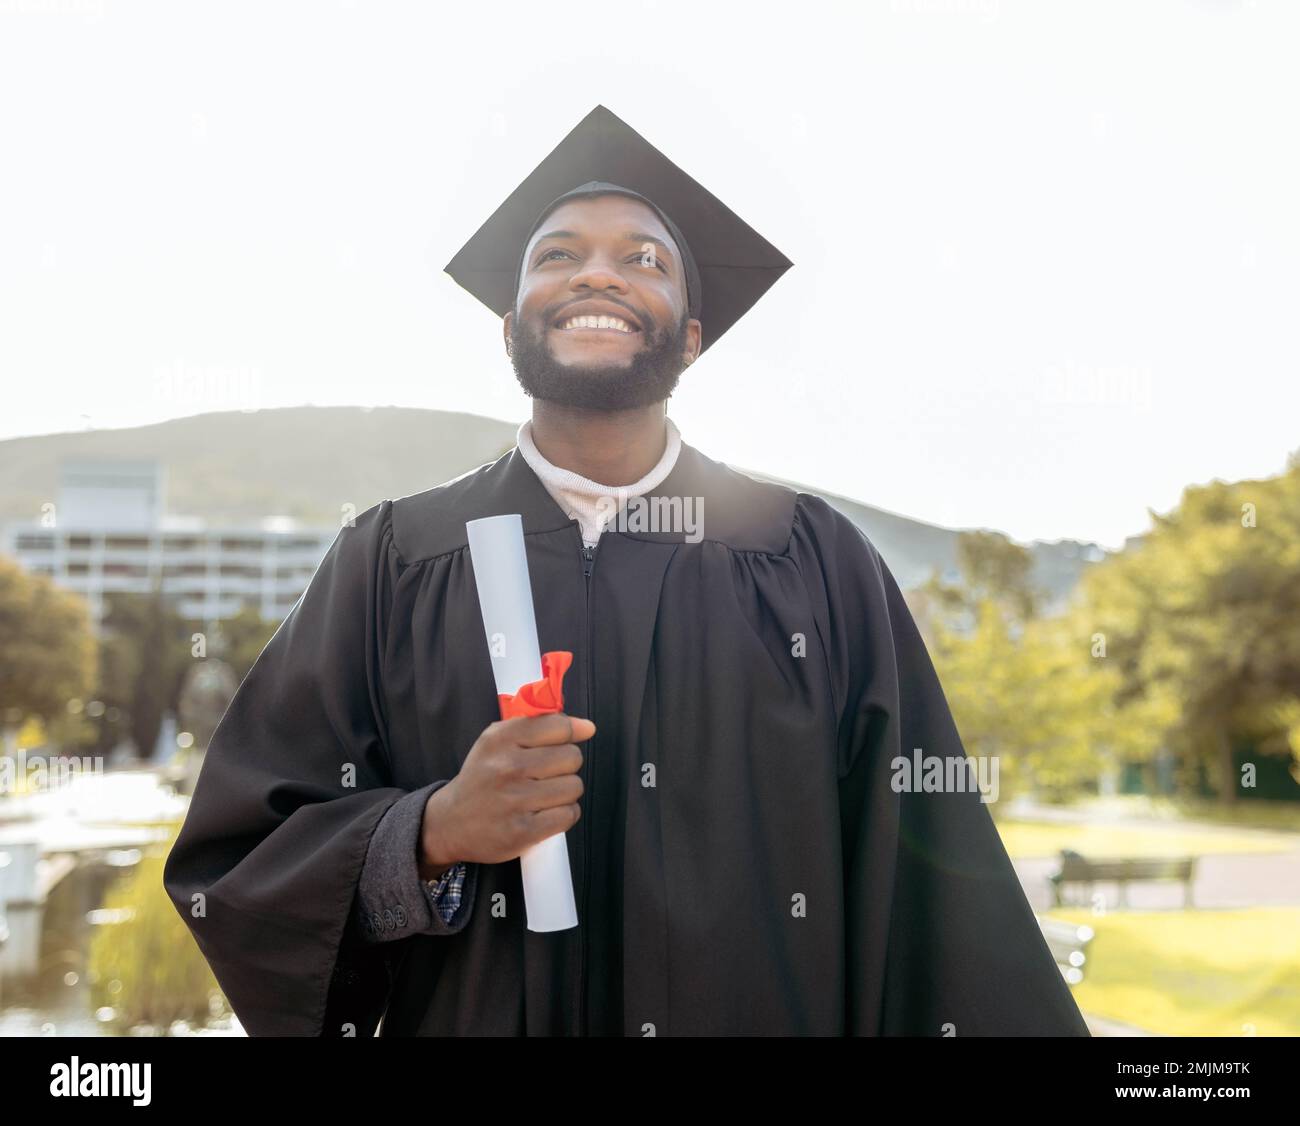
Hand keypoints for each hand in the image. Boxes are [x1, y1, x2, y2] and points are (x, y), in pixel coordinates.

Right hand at [418, 713, 593, 877]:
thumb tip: (587, 727)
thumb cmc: (483, 777)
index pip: (559, 726)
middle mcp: (507, 766)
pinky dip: (563, 814)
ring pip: (574, 787)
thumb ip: (541, 726)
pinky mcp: (522, 831)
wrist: (450, 822)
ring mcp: (514, 800)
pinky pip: (568, 815)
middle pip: (572, 757)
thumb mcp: (499, 741)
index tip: (564, 742)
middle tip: (546, 774)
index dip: (569, 734)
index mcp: (501, 739)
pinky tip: (546, 812)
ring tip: (544, 795)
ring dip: (565, 792)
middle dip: (565, 766)